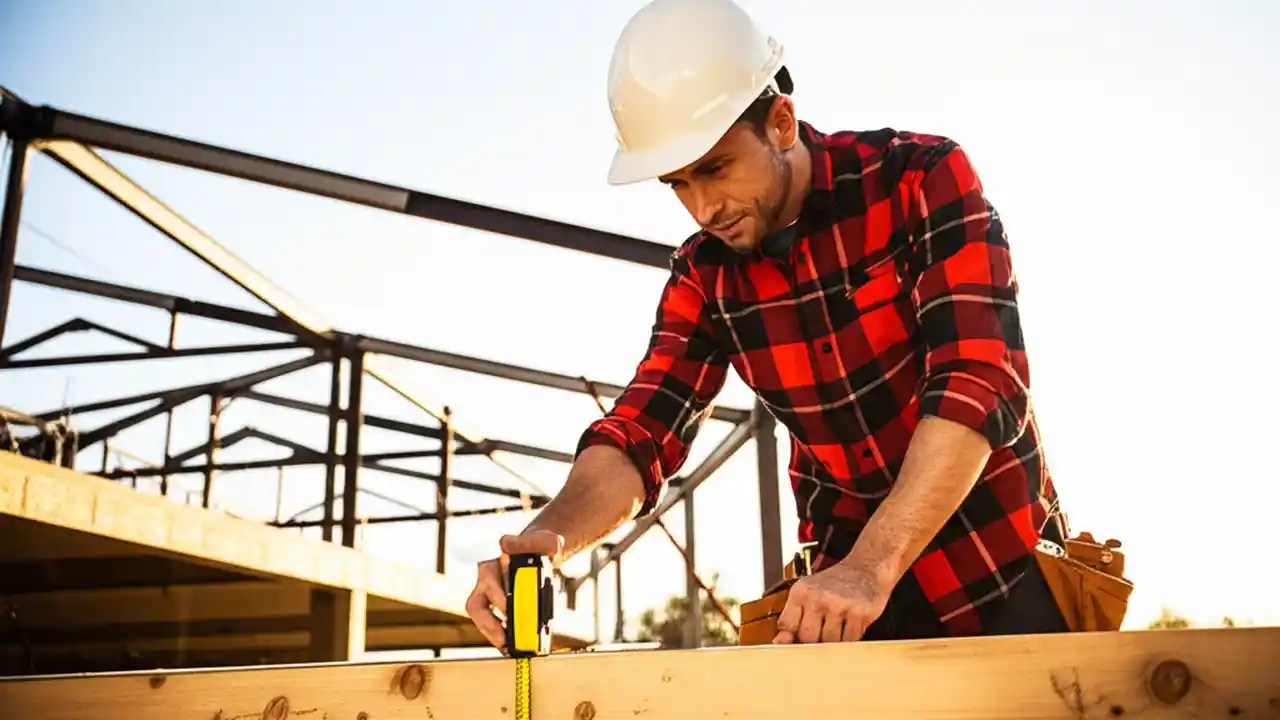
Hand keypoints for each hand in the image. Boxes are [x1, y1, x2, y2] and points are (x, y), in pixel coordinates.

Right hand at [465, 530, 563, 652]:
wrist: (542, 553)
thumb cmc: (540, 547)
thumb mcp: (543, 540)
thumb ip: (529, 541)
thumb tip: (505, 542)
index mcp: (494, 564)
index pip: (488, 581)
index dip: (497, 597)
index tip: (509, 609)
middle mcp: (485, 581)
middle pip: (477, 605)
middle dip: (490, 624)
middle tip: (506, 638)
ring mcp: (489, 596)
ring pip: (480, 618)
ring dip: (491, 634)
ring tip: (507, 647)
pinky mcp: (497, 609)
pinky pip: (491, 625)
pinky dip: (499, 637)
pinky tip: (511, 647)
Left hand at [772, 562, 891, 643]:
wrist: (866, 568)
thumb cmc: (834, 583)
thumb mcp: (807, 593)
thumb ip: (792, 618)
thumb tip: (779, 642)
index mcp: (801, 592)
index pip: (787, 627)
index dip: (792, 638)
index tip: (797, 638)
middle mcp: (818, 597)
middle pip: (808, 639)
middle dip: (814, 642)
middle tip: (822, 632)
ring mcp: (839, 605)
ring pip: (830, 643)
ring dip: (834, 642)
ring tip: (837, 626)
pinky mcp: (860, 613)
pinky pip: (851, 640)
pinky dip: (850, 638)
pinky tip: (850, 625)